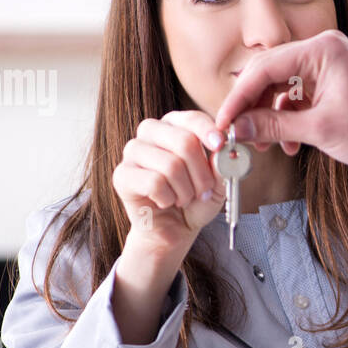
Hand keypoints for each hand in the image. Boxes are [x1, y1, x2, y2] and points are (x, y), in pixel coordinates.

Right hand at [112, 110, 227, 257]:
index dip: (208, 131)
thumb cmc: (195, 200)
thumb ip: (223, 165)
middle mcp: (150, 133)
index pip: (191, 118)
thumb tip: (225, 151)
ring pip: (171, 165)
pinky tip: (165, 202)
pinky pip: (154, 183)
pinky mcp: (122, 175)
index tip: (220, 146)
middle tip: (204, 191)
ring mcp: (132, 152)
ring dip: (186, 190)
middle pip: (184, 141)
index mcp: (174, 126)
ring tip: (184, 199)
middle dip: (202, 173)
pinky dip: (168, 198)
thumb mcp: (218, 182)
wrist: (175, 229)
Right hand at [213, 29, 347, 183]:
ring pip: (282, 86)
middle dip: (252, 108)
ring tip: (264, 144)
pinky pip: (299, 94)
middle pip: (269, 74)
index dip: (239, 97)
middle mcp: (323, 49)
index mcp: (321, 50)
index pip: (264, 68)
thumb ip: (274, 126)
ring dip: (271, 116)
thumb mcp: (320, 130)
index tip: (224, 122)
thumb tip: (238, 128)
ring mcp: (328, 64)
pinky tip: (290, 142)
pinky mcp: (333, 80)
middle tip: (239, 135)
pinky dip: (290, 117)